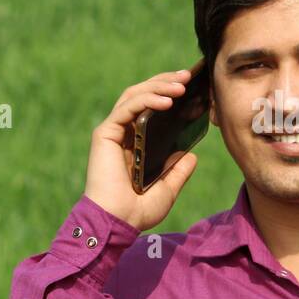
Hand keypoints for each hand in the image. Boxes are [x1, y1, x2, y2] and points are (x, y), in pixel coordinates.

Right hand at [84, 69, 199, 231]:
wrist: (117, 222)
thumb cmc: (138, 210)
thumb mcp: (167, 189)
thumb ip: (178, 171)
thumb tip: (192, 156)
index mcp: (135, 142)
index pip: (151, 107)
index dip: (169, 92)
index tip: (193, 86)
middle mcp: (122, 132)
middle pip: (143, 94)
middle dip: (166, 81)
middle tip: (189, 76)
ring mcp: (113, 131)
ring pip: (135, 95)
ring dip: (159, 86)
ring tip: (182, 85)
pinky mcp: (105, 133)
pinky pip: (127, 108)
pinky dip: (147, 100)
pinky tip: (167, 101)